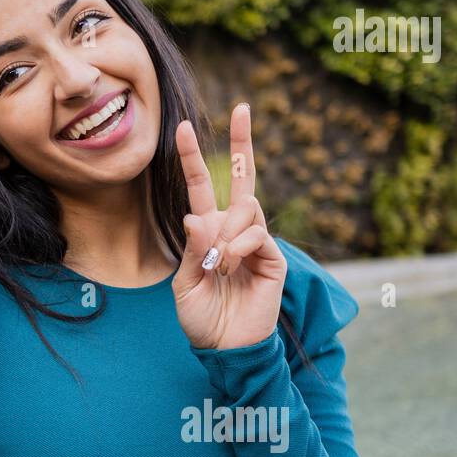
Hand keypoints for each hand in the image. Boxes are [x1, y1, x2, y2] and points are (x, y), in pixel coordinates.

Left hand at [171, 103, 286, 350]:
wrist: (226, 348)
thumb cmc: (202, 318)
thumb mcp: (184, 286)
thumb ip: (192, 252)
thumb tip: (196, 215)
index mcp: (208, 232)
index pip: (201, 187)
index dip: (194, 158)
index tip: (183, 128)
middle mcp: (233, 230)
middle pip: (242, 178)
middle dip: (242, 142)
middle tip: (242, 108)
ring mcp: (256, 241)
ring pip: (245, 209)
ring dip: (227, 232)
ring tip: (219, 264)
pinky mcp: (273, 257)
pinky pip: (257, 233)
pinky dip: (240, 245)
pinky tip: (232, 265)